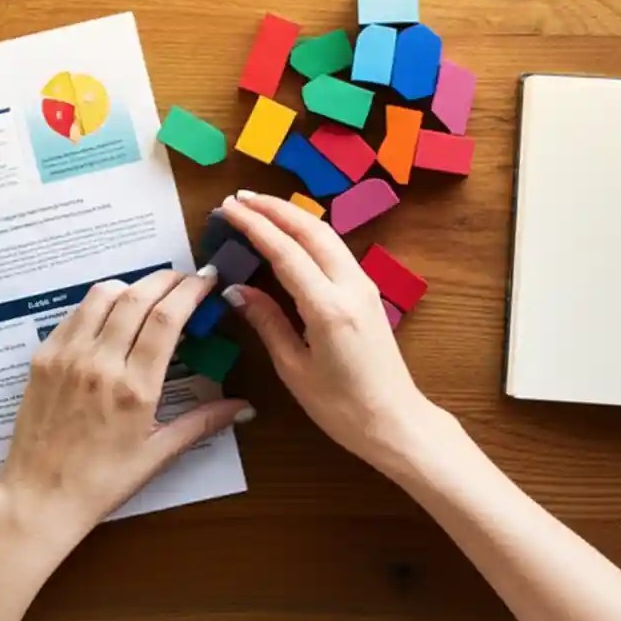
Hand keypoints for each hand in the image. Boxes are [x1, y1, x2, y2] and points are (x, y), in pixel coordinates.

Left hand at [0, 268, 252, 557]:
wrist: (39, 498)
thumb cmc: (102, 482)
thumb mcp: (159, 454)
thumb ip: (203, 422)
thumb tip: (244, 407)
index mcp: (135, 389)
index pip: (167, 319)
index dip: (191, 291)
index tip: (207, 281)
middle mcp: (100, 365)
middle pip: (138, 297)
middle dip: (168, 280)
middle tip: (186, 279)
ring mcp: (68, 357)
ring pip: (103, 296)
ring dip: (133, 285)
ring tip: (150, 293)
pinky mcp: (44, 358)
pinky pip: (75, 314)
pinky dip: (99, 304)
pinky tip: (113, 315)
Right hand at [217, 190, 456, 470]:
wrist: (394, 421)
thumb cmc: (341, 407)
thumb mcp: (294, 369)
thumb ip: (267, 322)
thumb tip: (237, 289)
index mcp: (328, 308)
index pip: (285, 251)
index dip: (253, 225)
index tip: (226, 208)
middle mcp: (350, 287)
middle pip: (311, 231)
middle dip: (273, 209)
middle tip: (237, 199)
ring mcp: (364, 286)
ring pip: (327, 235)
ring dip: (292, 217)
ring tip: (258, 208)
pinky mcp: (368, 293)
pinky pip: (336, 251)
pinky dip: (309, 234)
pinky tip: (290, 234)